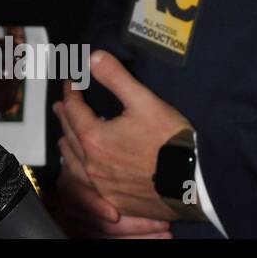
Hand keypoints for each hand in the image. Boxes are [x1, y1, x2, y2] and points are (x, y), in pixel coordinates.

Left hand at [54, 50, 194, 221]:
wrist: (195, 184)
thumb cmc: (171, 142)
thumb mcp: (145, 102)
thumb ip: (116, 77)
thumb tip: (94, 57)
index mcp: (94, 137)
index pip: (72, 108)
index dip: (70, 91)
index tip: (72, 82)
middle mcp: (92, 164)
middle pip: (69, 134)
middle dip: (65, 115)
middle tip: (61, 105)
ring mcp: (102, 185)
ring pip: (73, 162)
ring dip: (68, 144)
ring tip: (65, 136)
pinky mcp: (115, 200)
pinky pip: (87, 184)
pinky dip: (80, 170)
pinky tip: (85, 168)